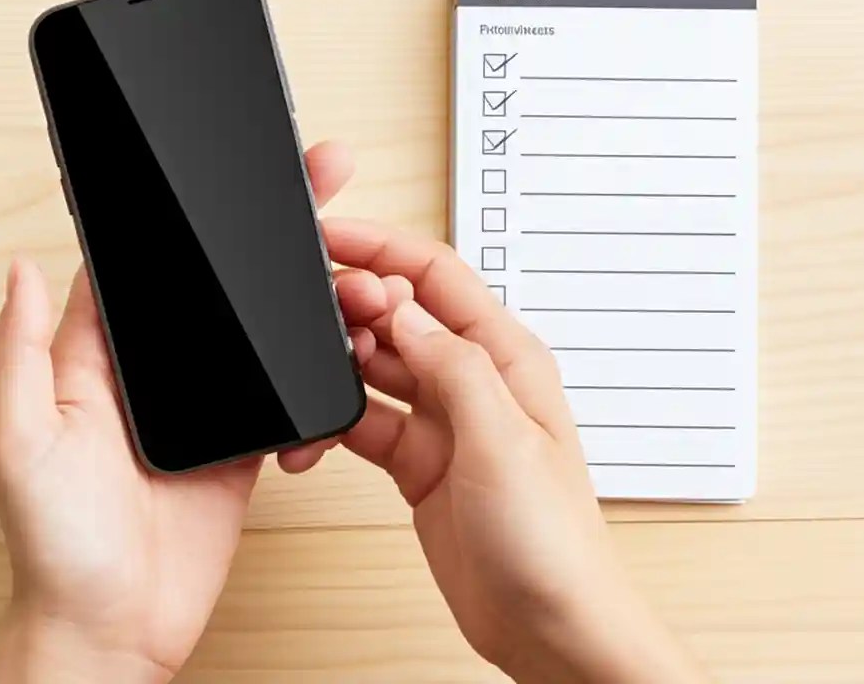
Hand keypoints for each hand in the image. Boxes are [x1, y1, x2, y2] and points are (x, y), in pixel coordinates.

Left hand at [0, 142, 356, 682]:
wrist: (114, 631)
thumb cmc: (55, 548)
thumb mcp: (20, 438)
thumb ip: (22, 351)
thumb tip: (20, 268)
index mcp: (95, 362)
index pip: (142, 267)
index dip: (182, 216)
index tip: (220, 174)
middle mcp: (152, 377)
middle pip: (214, 287)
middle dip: (266, 236)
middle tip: (314, 184)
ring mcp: (202, 408)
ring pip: (258, 332)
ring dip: (299, 294)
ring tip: (345, 257)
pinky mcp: (241, 445)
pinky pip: (282, 394)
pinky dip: (313, 366)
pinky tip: (340, 335)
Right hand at [285, 219, 707, 683]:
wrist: (547, 624)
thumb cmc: (552, 542)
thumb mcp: (503, 441)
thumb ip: (451, 367)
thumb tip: (403, 311)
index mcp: (505, 359)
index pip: (436, 275)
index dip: (381, 248)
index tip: (329, 238)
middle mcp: (472, 383)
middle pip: (399, 315)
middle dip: (351, 307)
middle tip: (314, 318)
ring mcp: (442, 423)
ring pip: (374, 366)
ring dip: (338, 366)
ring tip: (311, 381)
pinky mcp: (416, 463)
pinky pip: (362, 422)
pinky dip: (332, 424)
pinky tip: (313, 440)